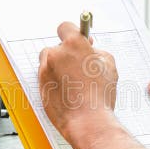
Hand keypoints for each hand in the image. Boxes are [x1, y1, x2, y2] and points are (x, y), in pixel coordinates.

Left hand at [38, 22, 118, 140]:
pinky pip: (46, 78)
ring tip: (74, 81)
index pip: (65, 27)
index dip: (72, 33)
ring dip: (58, 68)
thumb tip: (91, 49)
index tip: (76, 38)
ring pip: (49, 63)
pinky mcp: (40, 86)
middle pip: (56, 47)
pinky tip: (68, 91)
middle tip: (78, 64)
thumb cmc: (99, 95)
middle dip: (65, 54)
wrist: (87, 121)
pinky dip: (54, 82)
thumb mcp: (109, 65)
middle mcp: (56, 54)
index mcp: (73, 44)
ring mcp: (45, 70)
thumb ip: (97, 51)